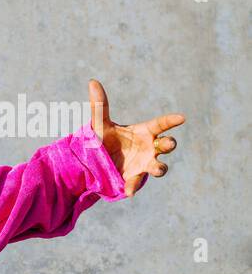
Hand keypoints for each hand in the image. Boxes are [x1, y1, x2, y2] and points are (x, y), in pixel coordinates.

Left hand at [88, 80, 184, 197]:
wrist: (94, 161)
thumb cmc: (103, 140)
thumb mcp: (99, 124)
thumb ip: (99, 105)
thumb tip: (92, 81)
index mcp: (143, 132)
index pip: (160, 124)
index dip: (171, 121)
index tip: (181, 117)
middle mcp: (148, 147)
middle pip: (166, 145)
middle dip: (169, 144)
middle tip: (166, 143)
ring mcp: (144, 163)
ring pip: (159, 166)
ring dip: (159, 167)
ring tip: (156, 169)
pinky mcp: (134, 178)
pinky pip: (136, 183)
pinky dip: (133, 187)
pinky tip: (128, 192)